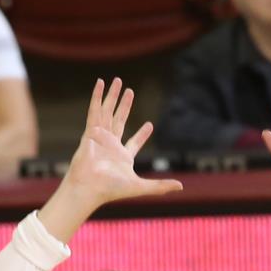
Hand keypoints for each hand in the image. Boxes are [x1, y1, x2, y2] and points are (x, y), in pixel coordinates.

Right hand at [55, 78, 182, 212]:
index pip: (134, 142)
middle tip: (130, 91)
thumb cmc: (112, 189)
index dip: (142, 134)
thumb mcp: (141, 187)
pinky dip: (97, 96)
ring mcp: (100, 137)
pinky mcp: (90, 131)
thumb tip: (181, 187)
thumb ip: (160, 186)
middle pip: (119, 120)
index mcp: (122, 157)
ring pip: (107, 111)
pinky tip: (100, 83)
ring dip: (113, 96)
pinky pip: (95, 110)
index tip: (149, 125)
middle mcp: (111, 145)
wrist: (90, 188)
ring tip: (118, 80)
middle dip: (124, 105)